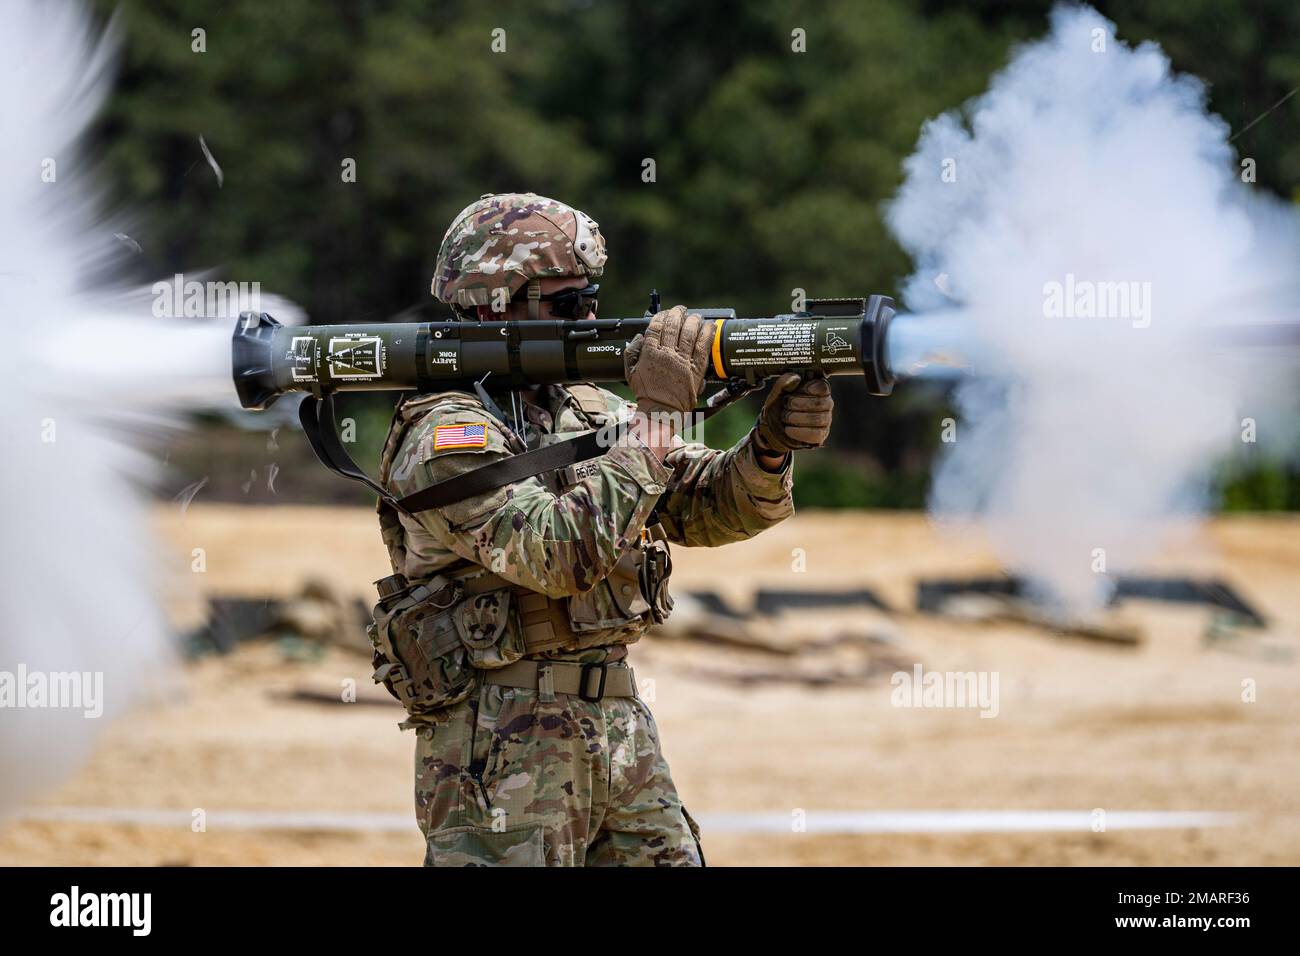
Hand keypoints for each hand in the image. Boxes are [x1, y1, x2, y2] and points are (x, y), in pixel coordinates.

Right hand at [624, 305, 714, 421]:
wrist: (661, 411)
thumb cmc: (646, 393)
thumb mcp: (630, 372)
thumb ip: (632, 352)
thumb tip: (639, 336)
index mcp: (650, 353)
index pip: (656, 327)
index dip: (661, 316)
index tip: (665, 313)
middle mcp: (666, 355)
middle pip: (673, 326)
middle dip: (678, 314)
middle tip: (681, 310)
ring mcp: (682, 361)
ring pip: (689, 333)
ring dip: (693, 320)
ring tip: (695, 316)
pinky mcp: (696, 369)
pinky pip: (703, 347)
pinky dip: (707, 334)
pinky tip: (709, 326)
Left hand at [754, 372, 833, 454]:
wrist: (772, 429)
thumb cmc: (778, 407)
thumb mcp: (776, 394)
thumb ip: (784, 383)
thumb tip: (796, 377)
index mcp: (816, 390)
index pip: (823, 387)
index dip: (815, 388)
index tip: (805, 389)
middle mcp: (825, 404)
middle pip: (821, 403)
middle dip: (800, 403)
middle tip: (786, 404)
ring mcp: (825, 420)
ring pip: (818, 419)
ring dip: (798, 418)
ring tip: (785, 417)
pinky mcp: (820, 434)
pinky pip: (815, 434)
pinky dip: (799, 432)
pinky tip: (788, 429)